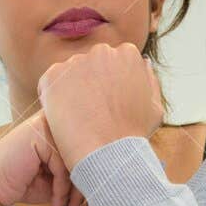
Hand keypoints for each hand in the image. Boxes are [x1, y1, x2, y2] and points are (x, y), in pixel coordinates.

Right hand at [0, 109, 90, 205]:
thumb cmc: (20, 184)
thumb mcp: (55, 180)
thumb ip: (76, 174)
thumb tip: (106, 185)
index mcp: (59, 128)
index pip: (86, 153)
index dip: (92, 184)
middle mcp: (54, 122)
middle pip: (84, 158)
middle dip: (88, 195)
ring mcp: (46, 125)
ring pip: (76, 164)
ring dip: (75, 198)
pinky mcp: (40, 136)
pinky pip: (63, 168)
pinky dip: (61, 192)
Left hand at [37, 42, 163, 171]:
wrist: (107, 153)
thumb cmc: (133, 135)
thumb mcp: (155, 106)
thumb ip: (149, 80)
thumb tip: (143, 62)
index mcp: (127, 54)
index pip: (113, 62)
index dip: (108, 85)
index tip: (107, 105)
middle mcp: (101, 51)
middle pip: (91, 65)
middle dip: (89, 83)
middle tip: (91, 112)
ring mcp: (76, 62)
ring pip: (70, 73)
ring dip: (71, 90)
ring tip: (78, 118)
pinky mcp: (53, 75)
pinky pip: (50, 83)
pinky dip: (53, 99)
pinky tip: (64, 118)